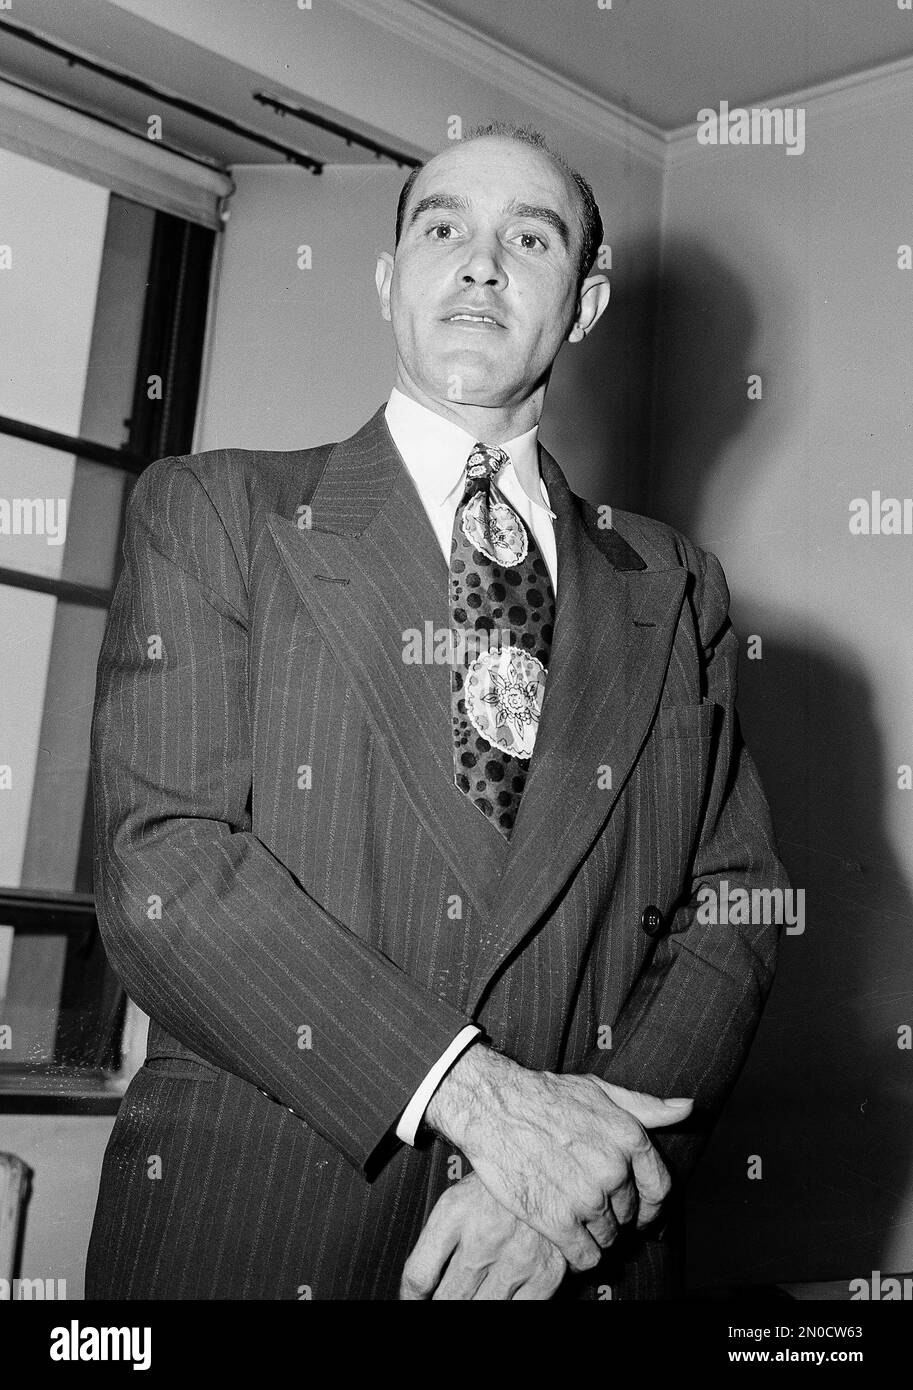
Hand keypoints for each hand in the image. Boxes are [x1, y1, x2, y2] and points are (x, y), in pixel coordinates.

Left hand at [399, 1172, 565, 1299]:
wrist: (554, 1160)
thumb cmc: (506, 1177)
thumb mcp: (463, 1192)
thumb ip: (440, 1234)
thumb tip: (423, 1279)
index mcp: (456, 1211)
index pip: (419, 1275)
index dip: (411, 1297)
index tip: (414, 1299)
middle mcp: (484, 1237)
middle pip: (446, 1299)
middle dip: (440, 1303)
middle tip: (445, 1297)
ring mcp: (516, 1258)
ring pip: (479, 1309)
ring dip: (471, 1306)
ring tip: (471, 1295)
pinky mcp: (546, 1273)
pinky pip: (518, 1311)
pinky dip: (506, 1309)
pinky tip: (500, 1298)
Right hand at [424, 1046, 692, 1272]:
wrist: (493, 1105)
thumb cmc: (545, 1095)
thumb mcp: (599, 1091)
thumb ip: (646, 1106)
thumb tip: (687, 1109)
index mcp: (629, 1138)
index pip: (660, 1188)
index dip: (654, 1206)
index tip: (643, 1214)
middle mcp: (613, 1170)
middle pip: (630, 1213)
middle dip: (617, 1215)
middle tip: (596, 1209)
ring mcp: (586, 1197)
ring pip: (608, 1237)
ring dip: (597, 1235)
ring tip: (578, 1221)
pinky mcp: (556, 1219)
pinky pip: (585, 1256)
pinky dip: (580, 1255)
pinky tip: (568, 1240)